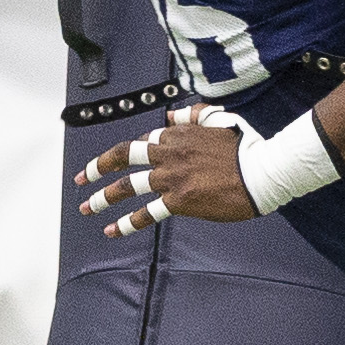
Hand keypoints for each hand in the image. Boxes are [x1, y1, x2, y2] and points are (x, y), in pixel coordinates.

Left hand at [76, 104, 257, 237]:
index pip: (145, 139)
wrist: (263, 171)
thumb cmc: (247, 146)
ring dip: (103, 197)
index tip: (121, 160)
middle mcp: (170, 153)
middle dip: (98, 167)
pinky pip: (147, 213)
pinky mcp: (180, 200)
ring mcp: (172, 177)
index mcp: (178, 132)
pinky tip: (113, 231)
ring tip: (88, 208)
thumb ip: (193, 115)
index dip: (130, 151)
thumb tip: (170, 113)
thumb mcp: (219, 119)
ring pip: (128, 186)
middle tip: (82, 177)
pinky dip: (127, 223)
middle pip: (124, 156)